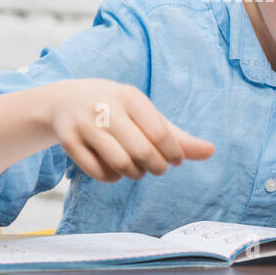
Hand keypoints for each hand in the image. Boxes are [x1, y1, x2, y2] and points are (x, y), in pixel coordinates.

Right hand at [44, 79, 214, 182]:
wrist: (64, 101)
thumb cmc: (117, 110)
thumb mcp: (144, 114)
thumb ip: (176, 136)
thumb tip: (211, 151)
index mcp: (129, 96)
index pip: (160, 132)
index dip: (173, 153)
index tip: (175, 160)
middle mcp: (105, 107)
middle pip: (142, 152)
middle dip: (156, 167)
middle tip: (157, 168)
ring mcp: (84, 125)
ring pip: (120, 164)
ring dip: (135, 174)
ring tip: (137, 169)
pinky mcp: (68, 142)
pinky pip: (99, 173)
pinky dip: (113, 178)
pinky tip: (115, 170)